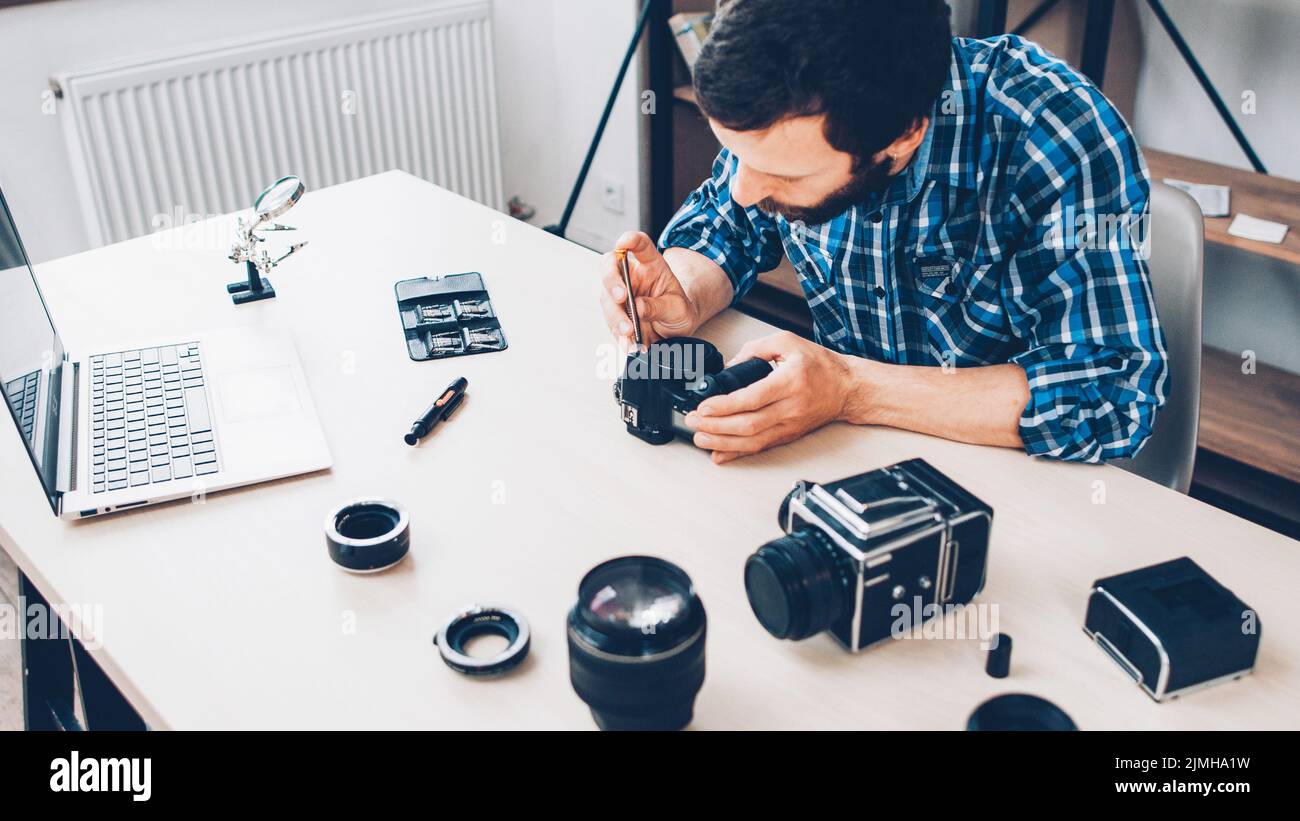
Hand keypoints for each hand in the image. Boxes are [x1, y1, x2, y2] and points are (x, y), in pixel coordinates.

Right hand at [599, 231, 697, 346]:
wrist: (675, 330)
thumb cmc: (678, 311)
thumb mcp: (678, 308)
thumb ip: (660, 306)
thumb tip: (639, 308)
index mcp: (650, 266)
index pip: (640, 246)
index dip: (630, 240)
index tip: (624, 242)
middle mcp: (631, 278)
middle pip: (611, 270)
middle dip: (612, 283)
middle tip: (622, 297)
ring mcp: (620, 297)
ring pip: (607, 300)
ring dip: (616, 316)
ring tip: (629, 331)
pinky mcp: (616, 317)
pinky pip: (611, 324)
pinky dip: (619, 335)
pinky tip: (630, 344)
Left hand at [685, 331, 854, 463]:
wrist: (847, 388)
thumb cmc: (820, 365)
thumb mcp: (787, 342)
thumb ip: (755, 349)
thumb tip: (729, 365)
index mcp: (789, 381)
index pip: (752, 399)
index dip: (725, 406)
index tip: (704, 406)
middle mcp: (790, 407)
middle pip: (748, 424)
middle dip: (715, 426)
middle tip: (693, 421)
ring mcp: (789, 425)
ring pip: (752, 441)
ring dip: (722, 442)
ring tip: (700, 438)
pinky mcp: (788, 435)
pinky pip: (759, 448)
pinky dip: (737, 453)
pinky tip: (719, 454)